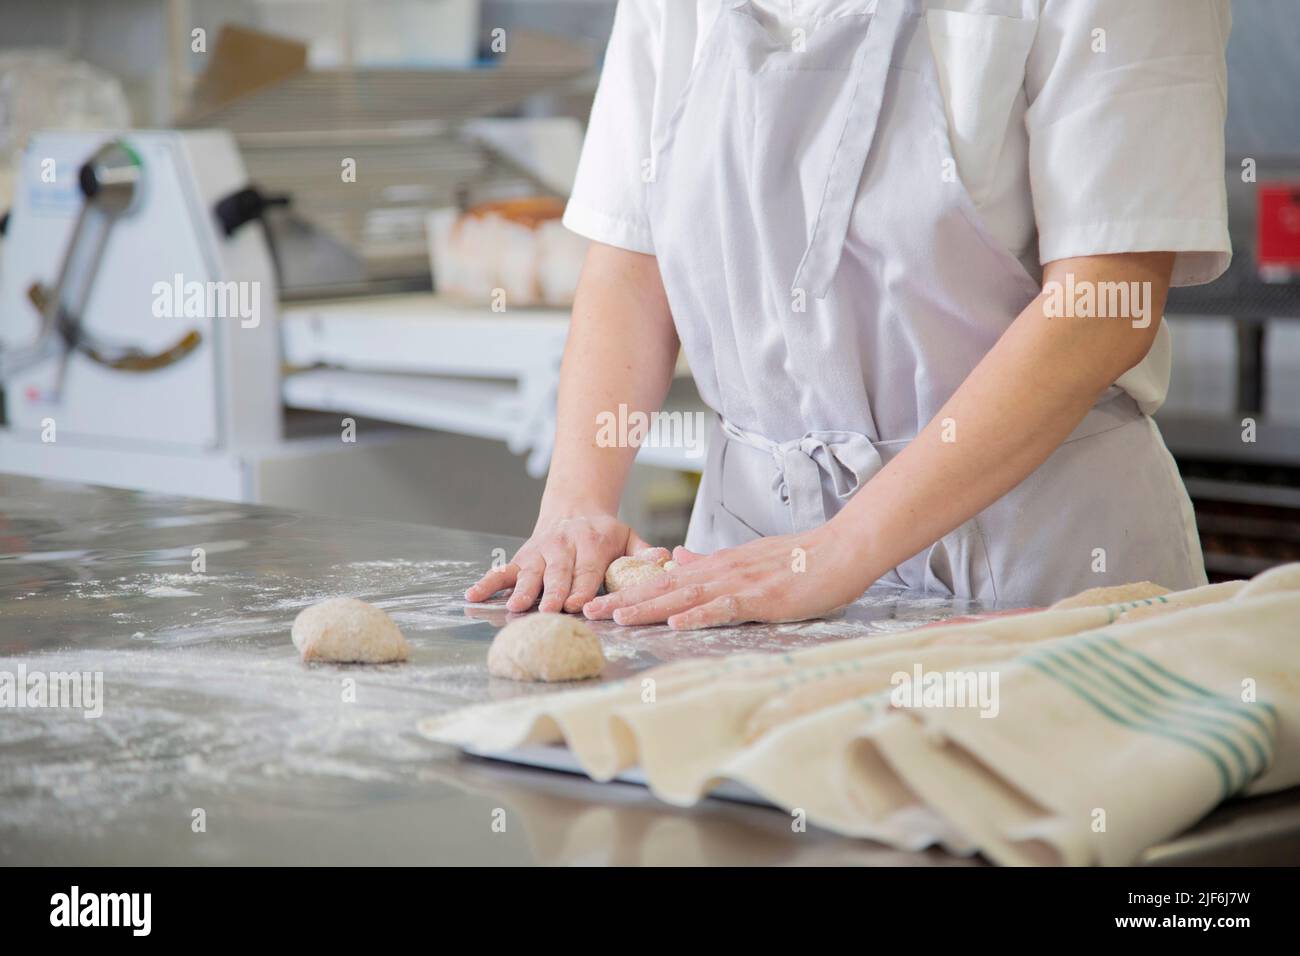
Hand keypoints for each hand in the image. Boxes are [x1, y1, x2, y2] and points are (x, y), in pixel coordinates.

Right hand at [465, 512, 663, 613]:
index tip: (578, 605)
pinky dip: (487, 583)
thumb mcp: (628, 537)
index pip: (587, 570)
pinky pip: (501, 571)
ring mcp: (538, 552)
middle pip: (557, 574)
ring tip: (516, 608)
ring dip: (522, 591)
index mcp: (591, 543)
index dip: (583, 588)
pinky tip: (473, 595)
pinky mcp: (521, 558)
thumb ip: (644, 552)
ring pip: (529, 573)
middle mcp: (562, 546)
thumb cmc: (605, 534)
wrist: (574, 508)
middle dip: (553, 593)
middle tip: (547, 611)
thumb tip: (664, 558)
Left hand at [582, 524, 869, 628]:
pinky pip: (723, 606)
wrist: (840, 551)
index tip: (598, 604)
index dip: (629, 592)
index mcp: (716, 566)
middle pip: (663, 588)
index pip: (664, 582)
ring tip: (617, 618)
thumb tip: (678, 559)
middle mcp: (720, 571)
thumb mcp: (748, 559)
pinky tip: (675, 622)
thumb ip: (712, 562)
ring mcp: (739, 583)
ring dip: (648, 608)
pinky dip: (698, 614)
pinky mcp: (761, 596)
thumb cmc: (800, 561)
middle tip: (587, 613)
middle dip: (624, 601)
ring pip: (684, 596)